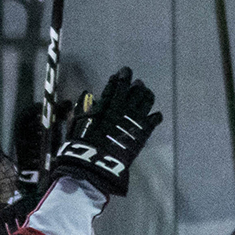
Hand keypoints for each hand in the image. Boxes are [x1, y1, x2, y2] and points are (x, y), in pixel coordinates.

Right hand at [50, 68, 160, 196]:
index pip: (116, 84)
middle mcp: (123, 106)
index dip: (119, 77)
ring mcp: (136, 118)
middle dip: (134, 83)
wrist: (97, 161)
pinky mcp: (144, 131)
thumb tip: (87, 93)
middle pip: (134, 88)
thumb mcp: (78, 121)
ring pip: (147, 99)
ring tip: (146, 93)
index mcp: (107, 101)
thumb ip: (83, 106)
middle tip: (136, 82)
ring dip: (147, 94)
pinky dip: (156, 116)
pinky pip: (155, 119)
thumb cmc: (83, 142)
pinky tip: (155, 115)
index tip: (121, 74)